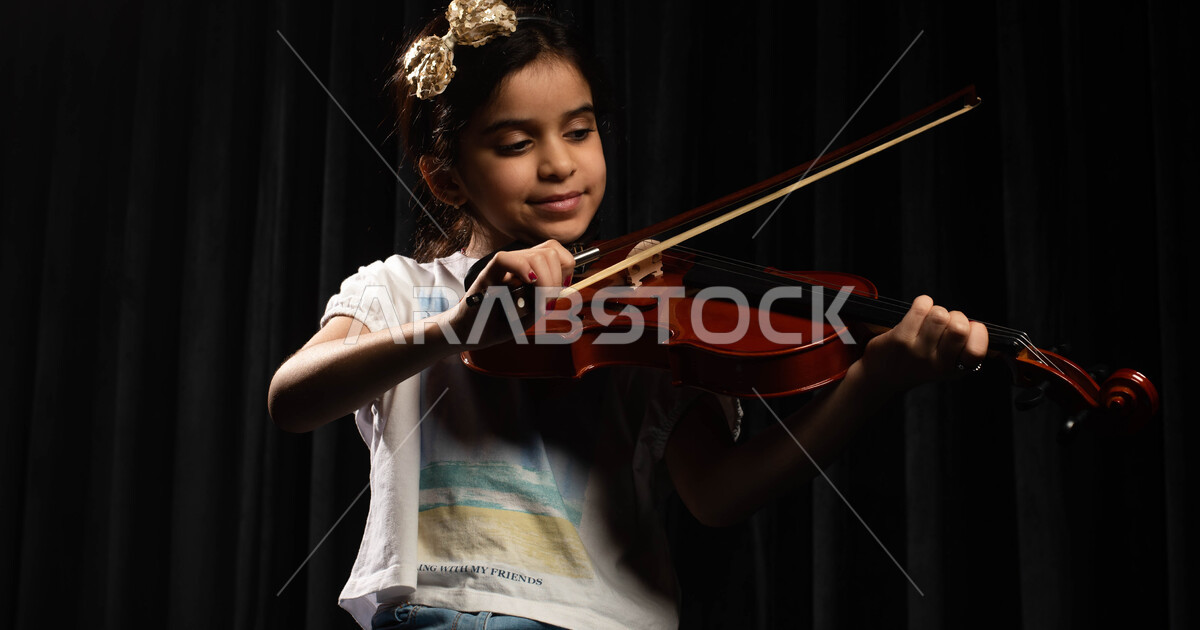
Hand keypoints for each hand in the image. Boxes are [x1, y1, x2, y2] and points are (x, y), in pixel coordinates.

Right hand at [449, 240, 575, 347]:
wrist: (472, 333)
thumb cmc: (500, 323)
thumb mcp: (532, 312)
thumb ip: (547, 298)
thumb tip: (561, 287)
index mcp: (530, 267)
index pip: (555, 250)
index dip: (566, 266)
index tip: (562, 288)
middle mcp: (518, 263)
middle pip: (550, 249)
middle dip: (557, 278)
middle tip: (547, 301)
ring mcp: (503, 266)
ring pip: (535, 255)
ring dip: (545, 281)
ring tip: (537, 302)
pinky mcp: (486, 274)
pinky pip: (505, 259)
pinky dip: (523, 270)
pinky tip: (526, 284)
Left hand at [855, 295, 988, 393]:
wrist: (882, 375)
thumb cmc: (918, 363)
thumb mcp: (946, 364)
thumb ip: (963, 347)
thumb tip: (976, 325)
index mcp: (954, 370)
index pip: (976, 351)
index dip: (978, 333)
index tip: (970, 328)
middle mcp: (936, 364)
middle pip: (958, 328)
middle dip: (956, 316)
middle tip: (946, 322)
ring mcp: (917, 352)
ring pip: (939, 315)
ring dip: (936, 310)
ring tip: (929, 319)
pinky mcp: (899, 339)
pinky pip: (921, 307)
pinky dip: (923, 302)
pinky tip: (919, 310)